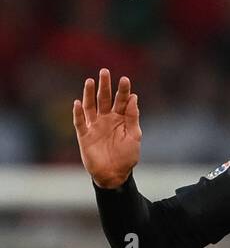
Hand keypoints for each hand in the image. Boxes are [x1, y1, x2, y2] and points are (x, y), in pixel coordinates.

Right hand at [73, 68, 140, 188]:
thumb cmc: (126, 158)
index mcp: (120, 119)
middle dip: (105, 86)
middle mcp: (106, 119)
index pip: (122, 101)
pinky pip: (80, 122)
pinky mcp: (84, 135)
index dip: (123, 90)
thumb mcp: (134, 137)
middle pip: (104, 99)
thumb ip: (132, 118)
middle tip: (105, 71)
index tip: (125, 80)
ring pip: (90, 106)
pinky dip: (78, 113)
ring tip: (90, 81)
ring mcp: (95, 126)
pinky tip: (77, 103)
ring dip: (89, 94)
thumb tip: (134, 98)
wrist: (114, 176)